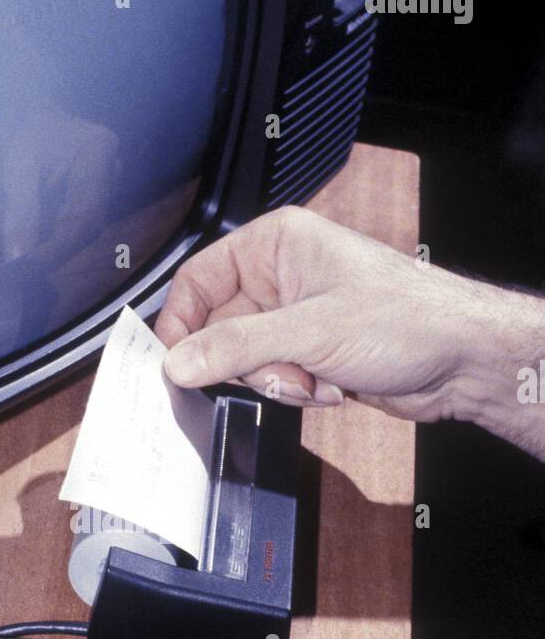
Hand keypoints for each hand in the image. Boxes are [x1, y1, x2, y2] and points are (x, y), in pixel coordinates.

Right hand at [155, 206, 544, 460]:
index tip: (176, 363)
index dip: (181, 324)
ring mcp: (295, 318)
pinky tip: (332, 387)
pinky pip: (274, 381)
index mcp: (275, 245)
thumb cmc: (407, 318)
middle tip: (278, 372)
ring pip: (246, 363)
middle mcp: (281, 278)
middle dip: (248, 364)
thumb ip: (236, 346)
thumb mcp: (309, 330)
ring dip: (277, 383)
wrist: (461, 360)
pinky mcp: (309, 354)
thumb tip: (180, 361)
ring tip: (317, 379)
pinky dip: (298, 393)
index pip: (197, 281)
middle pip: (219, 330)